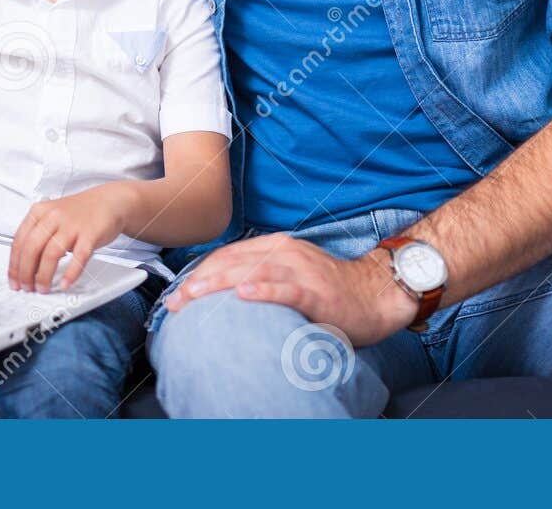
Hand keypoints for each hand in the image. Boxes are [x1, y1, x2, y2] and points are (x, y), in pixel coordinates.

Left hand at [8, 184, 129, 292]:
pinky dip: (70, 273)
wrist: (108, 201)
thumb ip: (37, 235)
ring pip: (52, 254)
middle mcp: (54, 216)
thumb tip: (23, 265)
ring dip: (44, 276)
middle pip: (32, 248)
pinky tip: (65, 283)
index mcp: (39, 212)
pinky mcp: (90, 233)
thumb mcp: (51, 216)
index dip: (14, 265)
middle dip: (26, 273)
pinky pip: (79, 257)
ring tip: (43, 288)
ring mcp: (72, 225)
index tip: (14, 280)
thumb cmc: (78, 213)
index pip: (19, 241)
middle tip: (27, 287)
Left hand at [161, 233, 419, 344]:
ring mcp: (301, 269)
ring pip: (253, 271)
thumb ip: (261, 279)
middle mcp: (285, 252)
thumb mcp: (290, 276)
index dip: (200, 273)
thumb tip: (225, 299)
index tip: (177, 296)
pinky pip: (287, 288)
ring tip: (195, 297)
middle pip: (233, 262)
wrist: (375, 294)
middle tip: (176, 303)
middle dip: (200, 282)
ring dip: (220, 284)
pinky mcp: (317, 290)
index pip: (228, 256)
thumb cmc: (329, 291)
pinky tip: (244, 296)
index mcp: (276, 247)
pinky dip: (265, 290)